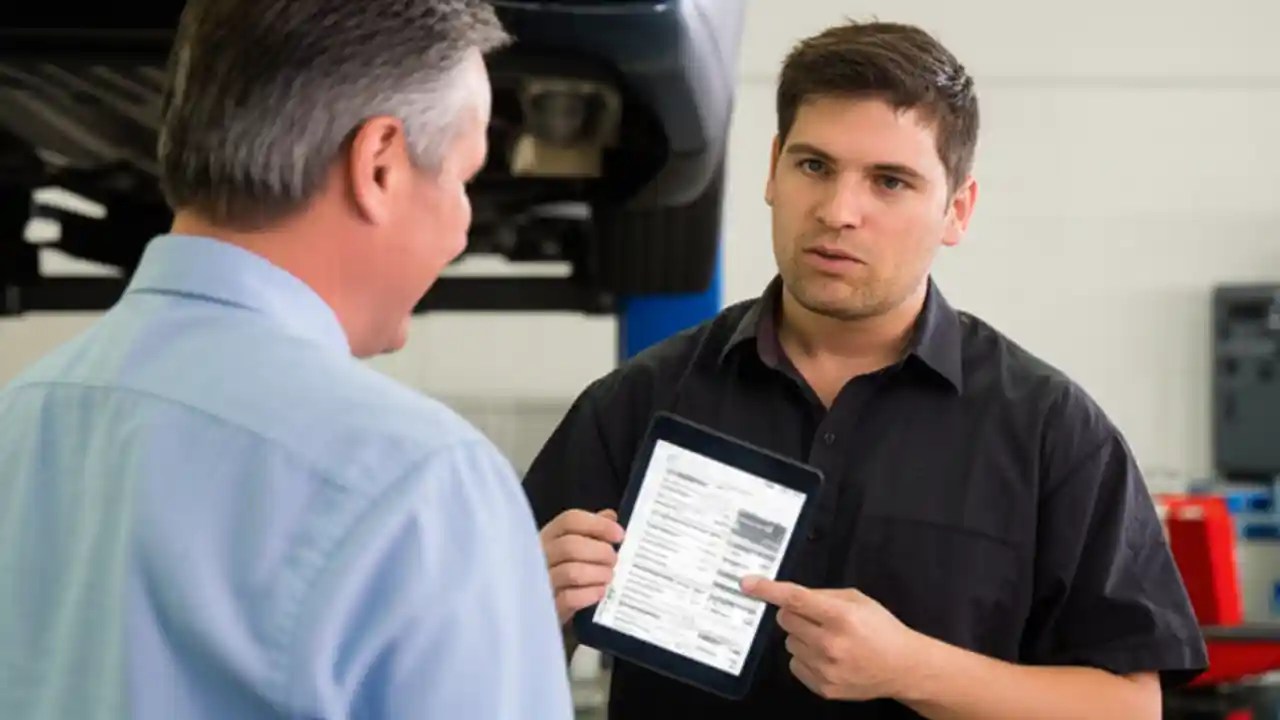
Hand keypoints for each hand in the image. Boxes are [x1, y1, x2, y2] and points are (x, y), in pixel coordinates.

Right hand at [540, 509, 624, 625]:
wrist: (541, 609)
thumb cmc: (562, 570)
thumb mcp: (573, 547)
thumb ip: (590, 530)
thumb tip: (610, 516)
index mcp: (549, 535)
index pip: (570, 520)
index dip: (599, 525)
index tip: (619, 534)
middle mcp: (541, 555)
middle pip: (571, 546)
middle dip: (600, 552)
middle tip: (614, 560)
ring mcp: (542, 581)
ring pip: (572, 572)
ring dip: (598, 573)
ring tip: (608, 576)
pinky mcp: (548, 606)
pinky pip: (570, 598)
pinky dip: (590, 594)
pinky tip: (600, 592)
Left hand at [741, 576, 924, 701]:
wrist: (903, 668)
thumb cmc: (881, 629)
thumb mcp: (858, 601)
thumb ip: (823, 595)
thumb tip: (790, 597)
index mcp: (841, 616)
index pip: (796, 599)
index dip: (768, 589)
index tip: (747, 584)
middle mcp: (831, 643)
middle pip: (786, 620)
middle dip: (794, 615)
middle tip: (815, 618)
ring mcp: (826, 669)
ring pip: (789, 643)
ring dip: (802, 638)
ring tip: (828, 641)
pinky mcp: (823, 688)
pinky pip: (795, 665)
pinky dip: (805, 658)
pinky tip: (828, 658)